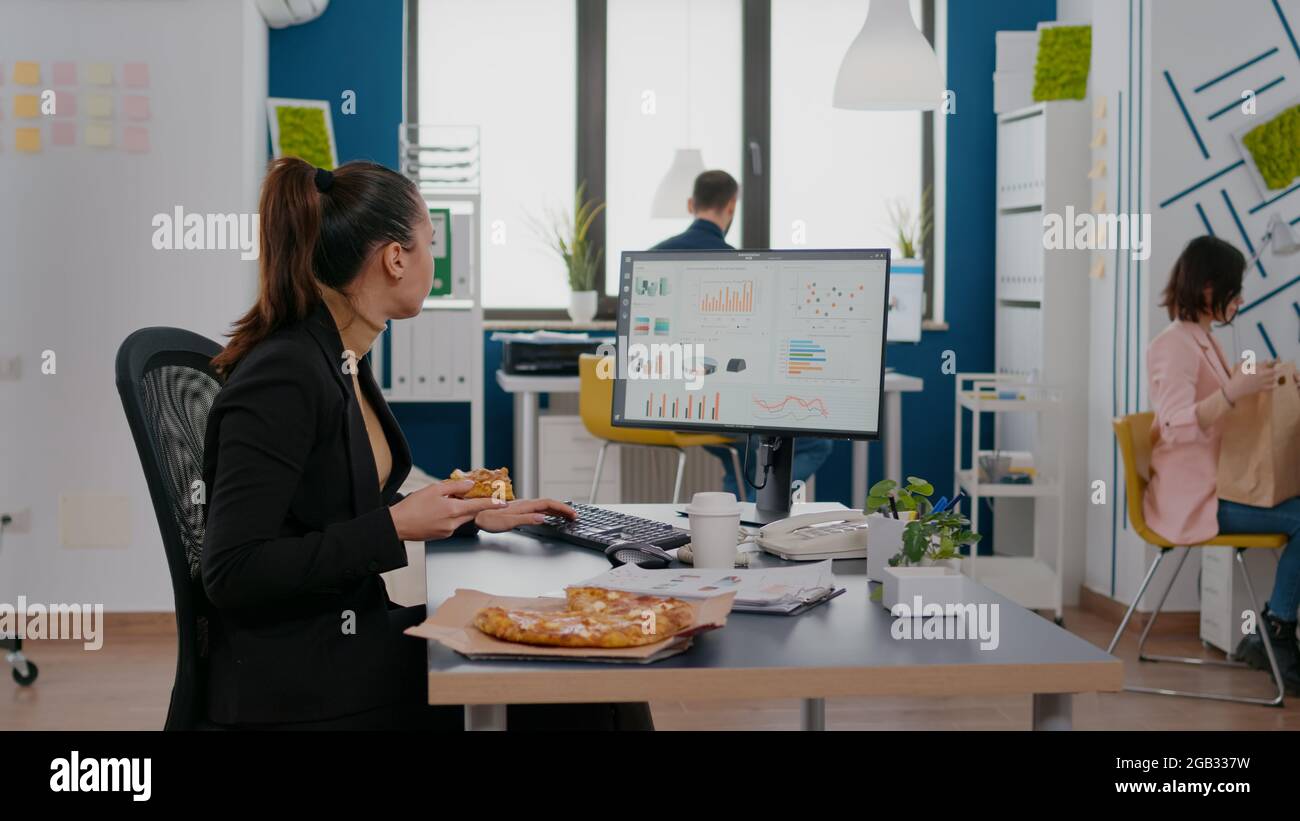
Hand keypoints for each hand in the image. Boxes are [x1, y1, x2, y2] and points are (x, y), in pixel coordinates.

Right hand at [389, 479, 507, 540]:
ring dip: (461, 509)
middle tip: (474, 496)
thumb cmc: (412, 506)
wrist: (398, 525)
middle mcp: (453, 523)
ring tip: (446, 501)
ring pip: (462, 518)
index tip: (504, 502)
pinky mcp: (443, 535)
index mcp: (453, 510)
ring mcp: (448, 531)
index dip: (493, 503)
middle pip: (471, 512)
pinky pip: (453, 524)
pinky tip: (439, 511)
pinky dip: (452, 516)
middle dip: (474, 504)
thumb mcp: (434, 489)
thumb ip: (455, 486)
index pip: (478, 505)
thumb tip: (470, 485)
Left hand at [474, 498, 577, 532]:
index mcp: (525, 506)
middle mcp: (525, 504)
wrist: (476, 515)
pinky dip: (547, 511)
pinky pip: (537, 508)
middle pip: (548, 504)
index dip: (562, 508)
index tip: (573, 514)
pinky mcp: (518, 510)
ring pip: (543, 506)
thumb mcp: (508, 522)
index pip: (549, 504)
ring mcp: (522, 506)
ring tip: (565, 515)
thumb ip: (526, 520)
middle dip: (563, 509)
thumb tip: (543, 518)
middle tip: (574, 516)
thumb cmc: (489, 519)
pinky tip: (547, 515)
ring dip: (556, 510)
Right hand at [1224, 361, 1278, 403]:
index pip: (1265, 363)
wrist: (1236, 388)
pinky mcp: (1262, 388)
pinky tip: (1275, 384)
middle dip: (1276, 369)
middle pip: (1273, 371)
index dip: (1269, 361)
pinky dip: (1274, 385)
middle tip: (1280, 368)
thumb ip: (1244, 362)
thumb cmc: (1238, 377)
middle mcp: (1260, 375)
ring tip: (1276, 376)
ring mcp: (1262, 382)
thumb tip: (1245, 356)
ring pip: (1273, 379)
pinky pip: (1271, 387)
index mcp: (1256, 369)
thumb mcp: (1240, 368)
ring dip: (1275, 377)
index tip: (1270, 360)